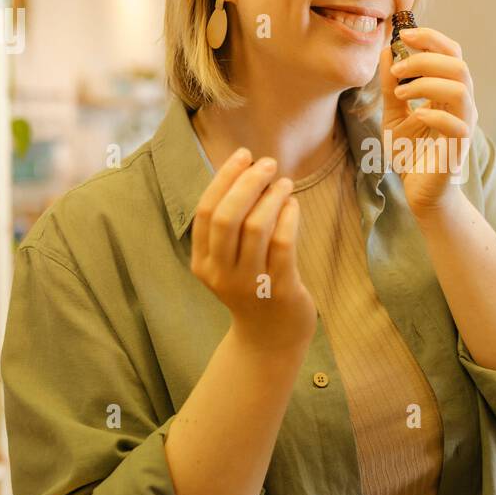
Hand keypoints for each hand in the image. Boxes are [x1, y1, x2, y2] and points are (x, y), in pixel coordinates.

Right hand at [189, 148, 316, 354]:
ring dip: (272, 197)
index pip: (205, 212)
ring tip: (284, 183)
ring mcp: (249, 284)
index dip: (223, 179)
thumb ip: (230, 226)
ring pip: (257, 227)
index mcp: (202, 263)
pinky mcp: (279, 289)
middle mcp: (220, 274)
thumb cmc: (252, 287)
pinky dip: (289, 217)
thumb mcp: (229, 261)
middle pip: (227, 217)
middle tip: (268, 163)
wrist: (270, 338)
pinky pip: (283, 244)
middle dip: (247, 182)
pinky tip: (293, 204)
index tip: (243, 156)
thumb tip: (246, 172)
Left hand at [380, 26, 477, 215]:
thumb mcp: (393, 113)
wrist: (419, 190)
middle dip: (425, 59)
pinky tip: (415, 115)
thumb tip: (387, 51)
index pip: (451, 53)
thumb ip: (391, 85)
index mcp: (448, 91)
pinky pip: (455, 123)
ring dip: (427, 83)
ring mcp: (464, 124)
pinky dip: (433, 113)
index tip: (404, 35)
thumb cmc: (410, 151)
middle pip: (457, 64)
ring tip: (400, 92)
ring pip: (460, 88)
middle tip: (397, 69)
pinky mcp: (459, 146)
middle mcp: (462, 104)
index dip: (431, 39)